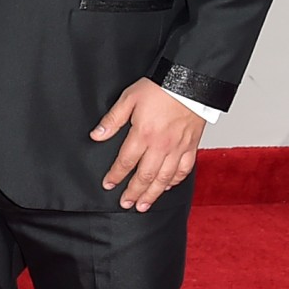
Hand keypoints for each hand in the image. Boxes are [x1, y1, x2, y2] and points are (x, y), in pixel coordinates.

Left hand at [92, 78, 206, 210]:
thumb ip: (112, 120)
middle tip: (125, 204)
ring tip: (143, 205)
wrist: (189, 83)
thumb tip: (96, 135)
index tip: (108, 185)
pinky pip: (184, 170)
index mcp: (143, 134)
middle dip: (134, 192)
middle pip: (145, 175)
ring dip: (152, 194)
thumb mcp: (129, 99)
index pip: (126, 161)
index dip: (115, 175)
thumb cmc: (159, 89)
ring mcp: (178, 148)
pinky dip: (175, 181)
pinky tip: (167, 187)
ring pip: (165, 178)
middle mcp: (161, 145)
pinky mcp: (191, 147)